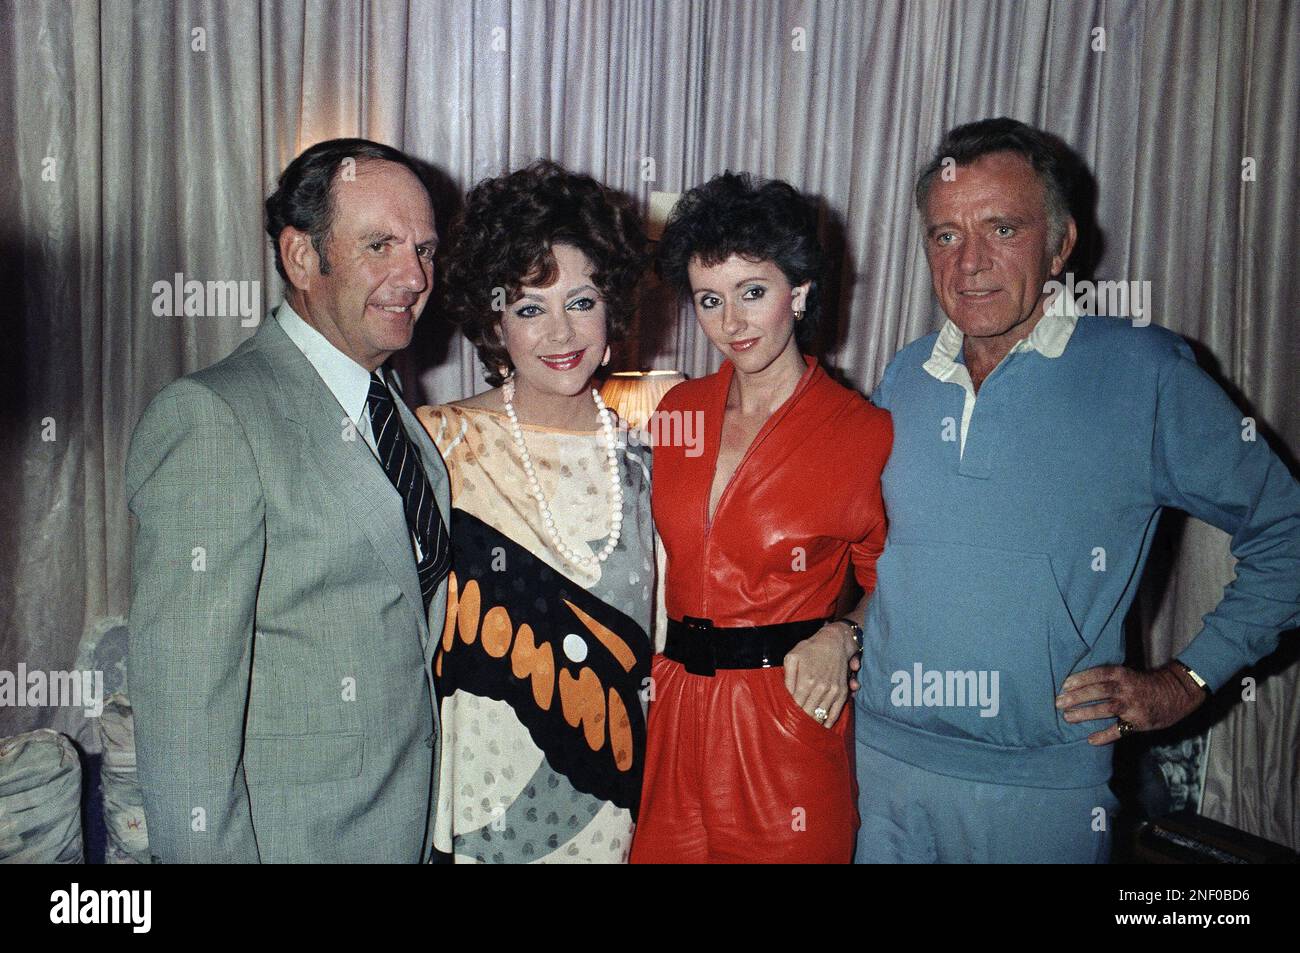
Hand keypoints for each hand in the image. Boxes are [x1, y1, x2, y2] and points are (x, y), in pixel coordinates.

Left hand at [784, 622, 857, 728]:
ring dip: (814, 724)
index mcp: (806, 680)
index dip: (791, 715)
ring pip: (822, 714)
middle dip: (802, 722)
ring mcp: (833, 691)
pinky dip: (830, 721)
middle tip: (794, 730)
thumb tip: (786, 694)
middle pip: (809, 713)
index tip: (786, 722)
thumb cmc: (810, 648)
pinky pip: (836, 711)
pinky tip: (823, 726)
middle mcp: (820, 688)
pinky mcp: (842, 692)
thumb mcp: (792, 657)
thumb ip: (787, 677)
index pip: (797, 706)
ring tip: (807, 732)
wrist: (835, 641)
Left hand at [1055, 663, 1206, 745]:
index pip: (1098, 674)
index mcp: (1123, 675)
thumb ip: (1109, 678)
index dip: (1080, 679)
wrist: (1176, 693)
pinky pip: (1119, 730)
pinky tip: (1091, 740)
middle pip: (1098, 691)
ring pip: (1106, 709)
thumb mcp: (1128, 674)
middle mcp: (1127, 689)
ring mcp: (1133, 706)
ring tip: (1068, 717)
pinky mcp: (1138, 722)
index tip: (1063, 684)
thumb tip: (1079, 683)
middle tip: (1058, 702)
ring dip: (1085, 713)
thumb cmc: (1145, 683)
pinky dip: (1104, 736)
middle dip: (1077, 697)